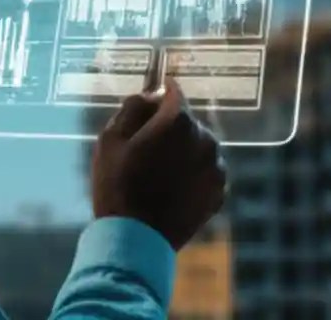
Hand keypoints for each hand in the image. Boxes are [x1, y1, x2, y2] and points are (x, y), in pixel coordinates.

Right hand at [91, 79, 226, 250]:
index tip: (149, 101)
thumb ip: (132, 108)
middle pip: (187, 121)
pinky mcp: (219, 191)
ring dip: (184, 150)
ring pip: (199, 146)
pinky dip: (193, 173)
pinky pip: (206, 171)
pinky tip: (173, 187)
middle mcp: (206, 139)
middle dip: (170, 127)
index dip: (159, 95)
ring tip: (160, 170)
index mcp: (180, 121)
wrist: (136, 238)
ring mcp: (216, 167)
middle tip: (147, 146)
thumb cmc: (117, 185)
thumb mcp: (110, 139)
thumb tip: (149, 96)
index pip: (173, 92)